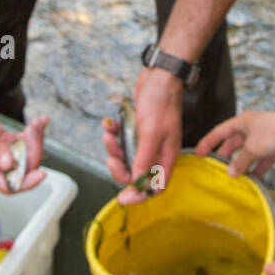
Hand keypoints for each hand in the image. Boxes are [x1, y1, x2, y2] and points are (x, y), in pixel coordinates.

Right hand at [0, 100, 48, 194]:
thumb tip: (8, 164)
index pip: (10, 186)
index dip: (27, 183)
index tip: (41, 173)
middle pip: (23, 168)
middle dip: (34, 150)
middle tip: (35, 131)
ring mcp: (1, 153)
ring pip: (27, 154)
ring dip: (36, 139)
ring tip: (37, 123)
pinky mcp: (5, 142)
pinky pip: (24, 142)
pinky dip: (33, 132)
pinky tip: (38, 121)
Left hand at [102, 68, 182, 203]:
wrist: (159, 76)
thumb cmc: (160, 102)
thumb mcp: (151, 132)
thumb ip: (144, 159)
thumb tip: (137, 183)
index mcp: (166, 156)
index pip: (156, 186)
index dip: (140, 194)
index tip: (122, 198)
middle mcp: (157, 151)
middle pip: (136, 173)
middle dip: (120, 168)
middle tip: (111, 159)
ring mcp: (147, 140)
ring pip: (126, 156)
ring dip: (113, 148)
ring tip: (108, 135)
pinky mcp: (137, 129)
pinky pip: (122, 140)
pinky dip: (113, 135)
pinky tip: (110, 125)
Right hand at [195, 108, 274, 177]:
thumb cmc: (273, 132)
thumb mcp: (252, 147)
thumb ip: (240, 161)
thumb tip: (231, 173)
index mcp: (240, 124)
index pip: (218, 133)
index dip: (207, 143)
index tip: (198, 154)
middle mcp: (248, 132)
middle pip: (231, 146)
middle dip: (223, 158)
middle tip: (213, 171)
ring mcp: (260, 142)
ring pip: (245, 156)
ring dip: (240, 167)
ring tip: (230, 181)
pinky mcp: (271, 151)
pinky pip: (259, 163)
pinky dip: (255, 172)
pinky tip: (250, 183)